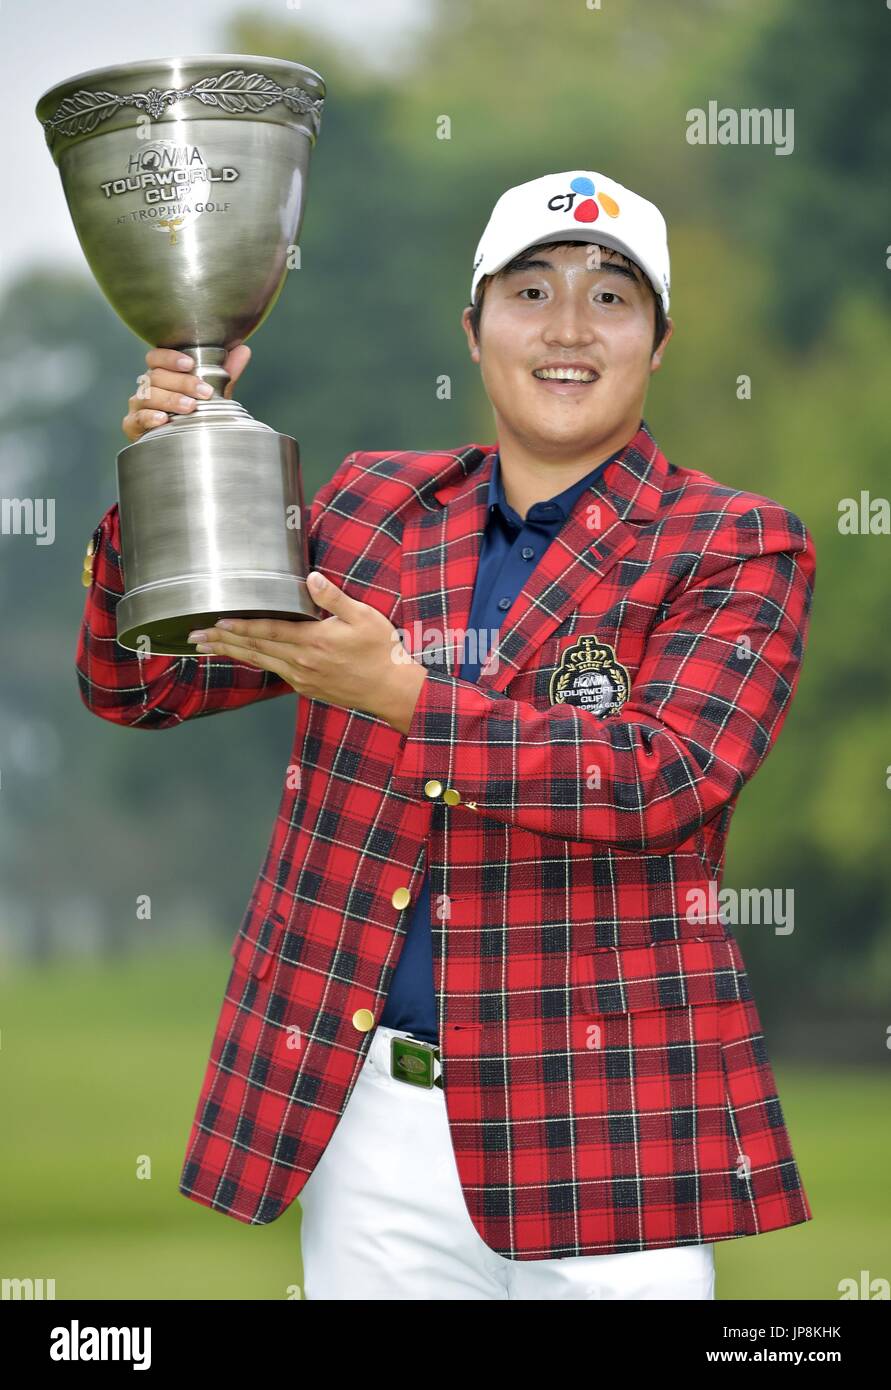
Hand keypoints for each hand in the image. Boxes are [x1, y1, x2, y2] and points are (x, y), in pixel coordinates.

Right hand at [122, 343, 251, 441]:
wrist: (186, 446)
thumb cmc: (195, 415)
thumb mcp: (212, 394)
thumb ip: (226, 373)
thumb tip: (243, 350)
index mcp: (162, 375)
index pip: (156, 358)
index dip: (170, 358)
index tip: (190, 363)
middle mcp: (147, 387)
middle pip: (156, 377)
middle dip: (182, 383)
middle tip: (204, 392)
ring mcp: (138, 405)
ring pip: (147, 396)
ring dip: (170, 400)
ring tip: (190, 407)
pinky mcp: (132, 425)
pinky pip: (137, 418)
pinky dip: (150, 417)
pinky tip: (163, 419)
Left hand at [185, 571, 428, 732]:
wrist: (391, 690)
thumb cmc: (381, 650)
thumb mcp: (363, 617)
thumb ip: (334, 597)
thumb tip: (312, 577)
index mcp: (312, 641)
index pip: (266, 631)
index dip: (239, 627)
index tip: (215, 622)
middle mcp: (300, 662)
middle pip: (253, 649)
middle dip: (222, 642)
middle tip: (194, 638)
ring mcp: (302, 678)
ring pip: (259, 662)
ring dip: (232, 654)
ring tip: (208, 648)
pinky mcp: (307, 687)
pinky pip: (274, 672)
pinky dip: (254, 662)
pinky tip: (244, 657)